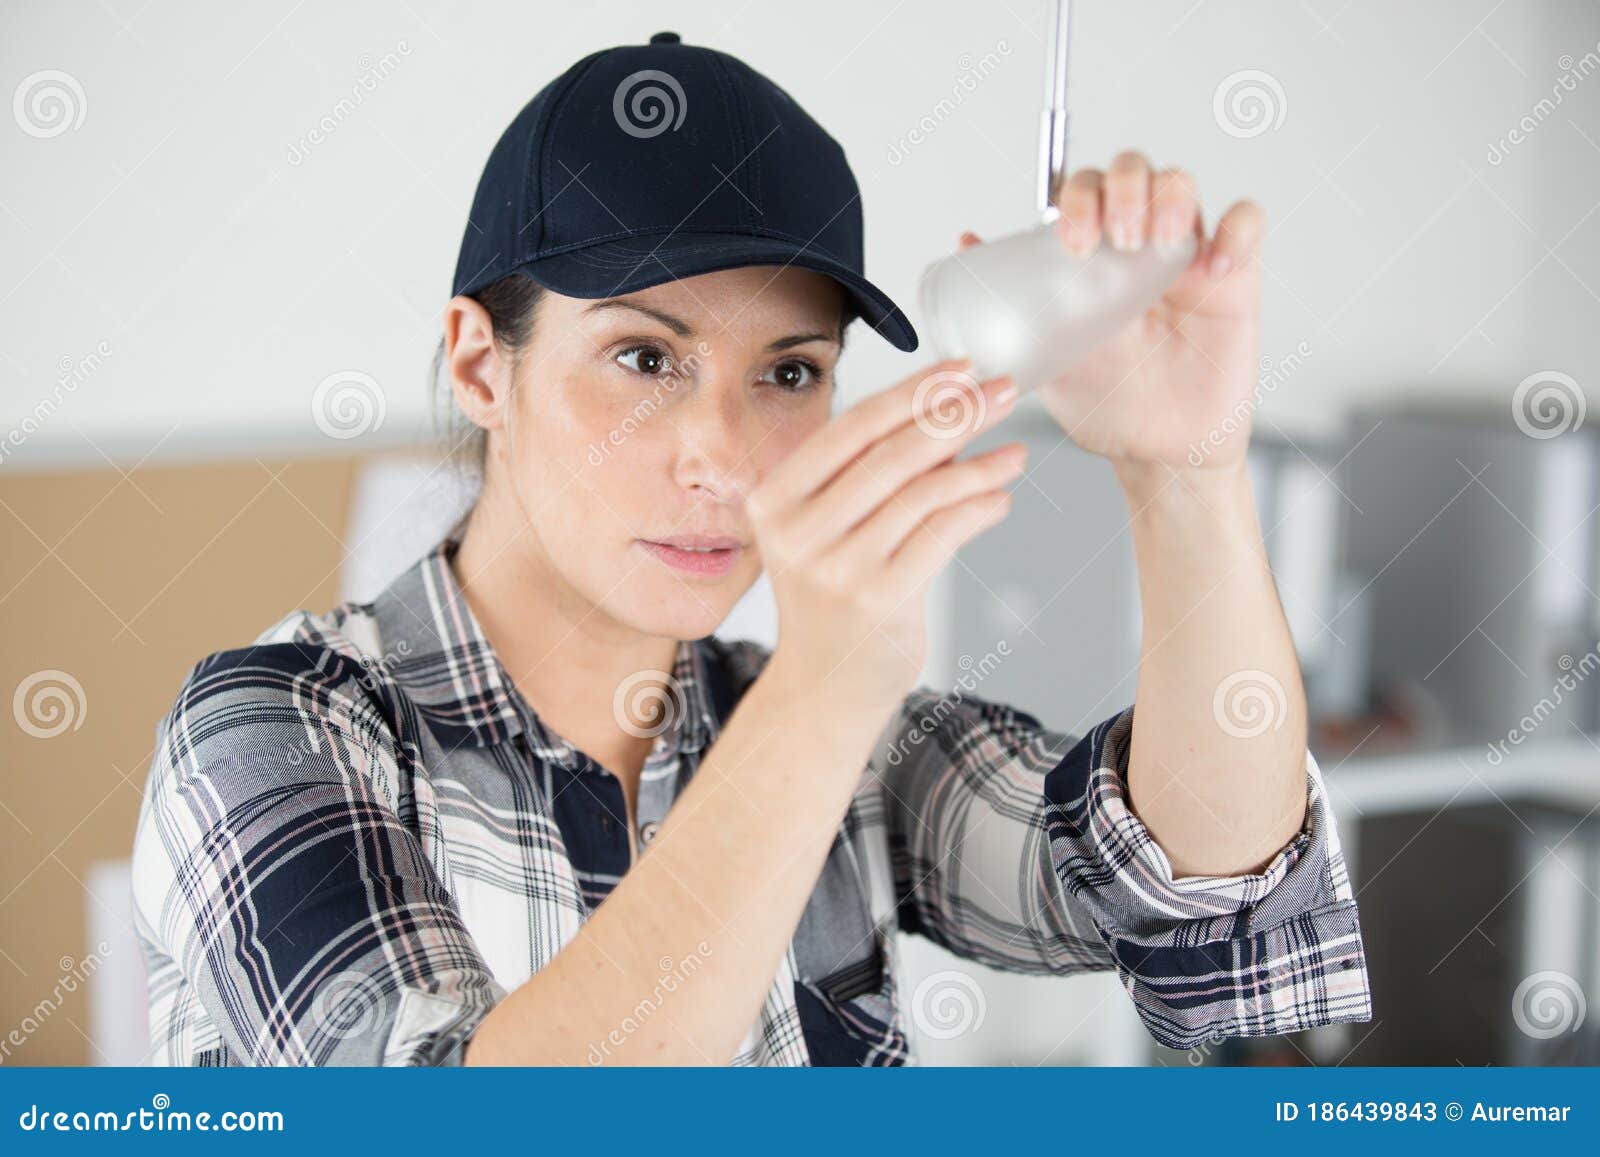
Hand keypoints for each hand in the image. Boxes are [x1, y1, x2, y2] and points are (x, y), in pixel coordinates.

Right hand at [748, 360, 1022, 707]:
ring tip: (1015, 453)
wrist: (825, 683)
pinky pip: (941, 535)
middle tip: (1003, 392)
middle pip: (891, 453)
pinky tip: (1000, 500)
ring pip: (922, 492)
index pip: (852, 427)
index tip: (962, 368)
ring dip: (980, 466)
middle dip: (956, 414)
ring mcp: (835, 567)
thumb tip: (951, 409)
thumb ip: (871, 474)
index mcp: (775, 499)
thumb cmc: (833, 595)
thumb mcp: (828, 527)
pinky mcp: (877, 598)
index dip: (913, 391)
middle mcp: (798, 531)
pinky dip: (978, 509)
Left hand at [959, 150, 1263, 473]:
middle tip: (1113, 237)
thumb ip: (1011, 300)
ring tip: (1153, 241)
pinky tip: (1214, 264)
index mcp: (1089, 254)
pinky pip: (1247, 224)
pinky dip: (1236, 230)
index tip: (1072, 242)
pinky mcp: (1235, 277)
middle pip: (1133, 170)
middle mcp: (1135, 243)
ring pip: (1182, 184)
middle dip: (1121, 186)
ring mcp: (1185, 255)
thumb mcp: (1046, 351)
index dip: (1078, 197)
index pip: (1084, 189)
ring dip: (1168, 196)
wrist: (1153, 451)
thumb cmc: (1103, 403)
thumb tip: (964, 244)